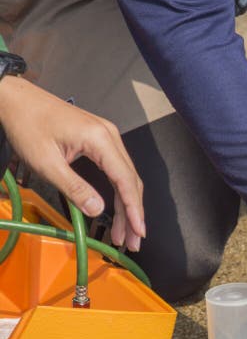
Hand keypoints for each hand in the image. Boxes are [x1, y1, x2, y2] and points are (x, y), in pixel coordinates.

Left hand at [0, 76, 144, 250]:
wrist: (15, 99)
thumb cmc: (27, 122)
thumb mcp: (46, 162)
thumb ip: (74, 188)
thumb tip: (96, 210)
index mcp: (99, 139)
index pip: (126, 180)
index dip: (134, 209)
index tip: (138, 230)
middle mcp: (109, 136)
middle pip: (131, 181)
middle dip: (133, 214)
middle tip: (131, 240)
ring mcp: (107, 137)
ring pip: (125, 177)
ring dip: (126, 206)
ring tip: (123, 232)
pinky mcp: (100, 140)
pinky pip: (117, 170)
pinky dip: (119, 192)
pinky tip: (117, 210)